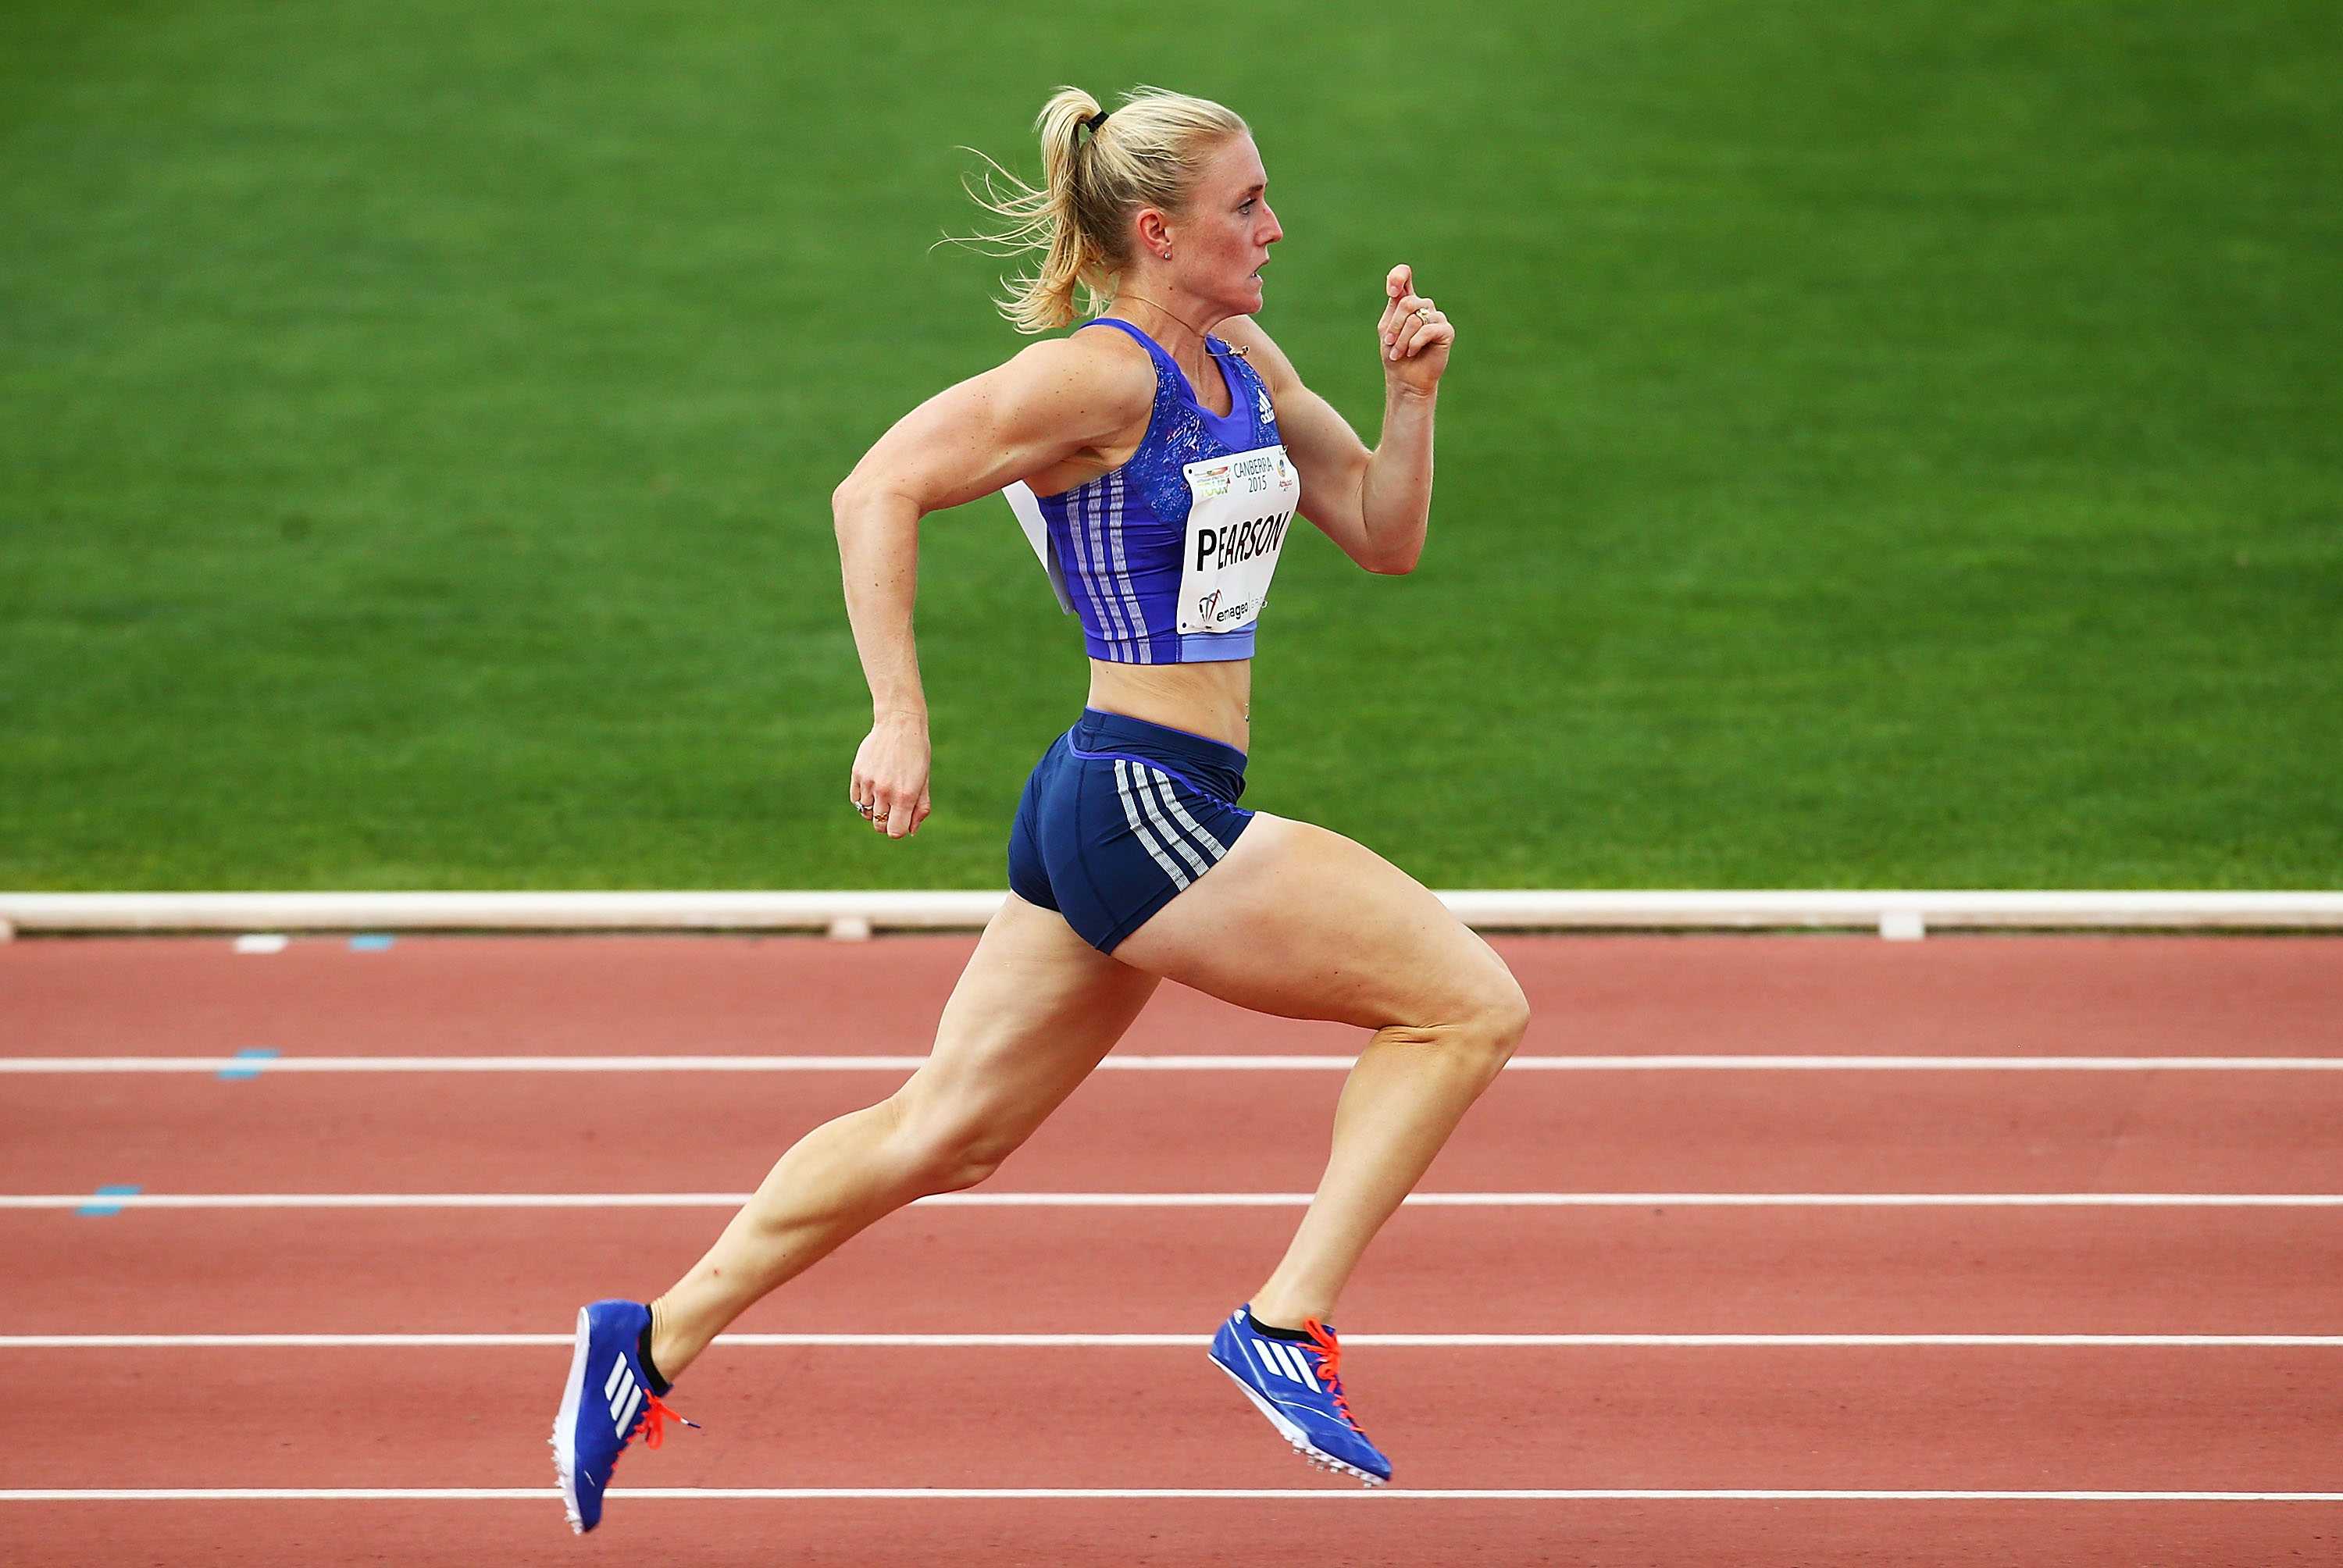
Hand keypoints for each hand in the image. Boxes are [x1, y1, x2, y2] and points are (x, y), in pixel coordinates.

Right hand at [848, 712, 931, 839]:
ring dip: (875, 809)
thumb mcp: (924, 781)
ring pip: (866, 813)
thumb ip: (920, 808)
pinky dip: (863, 799)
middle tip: (894, 807)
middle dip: (887, 822)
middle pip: (879, 826)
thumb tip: (910, 832)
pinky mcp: (857, 774)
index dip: (899, 829)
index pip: (895, 832)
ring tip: (885, 791)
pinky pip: (856, 800)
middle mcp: (885, 792)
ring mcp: (869, 783)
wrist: (899, 724)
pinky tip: (873, 786)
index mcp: (905, 796)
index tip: (902, 819)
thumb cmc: (916, 754)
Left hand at [1377, 263, 1451, 393]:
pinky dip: (1414, 343)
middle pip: (1407, 303)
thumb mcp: (1388, 330)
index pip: (1404, 275)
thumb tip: (1397, 293)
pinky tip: (1412, 353)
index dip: (1397, 276)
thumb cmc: (1395, 356)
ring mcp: (1436, 317)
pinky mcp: (1446, 330)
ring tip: (1399, 353)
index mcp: (1407, 302)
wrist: (1406, 380)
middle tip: (1390, 344)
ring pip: (1415, 318)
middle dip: (1395, 326)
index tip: (1391, 292)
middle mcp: (1424, 306)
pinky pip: (1427, 329)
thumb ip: (1393, 309)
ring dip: (1402, 339)